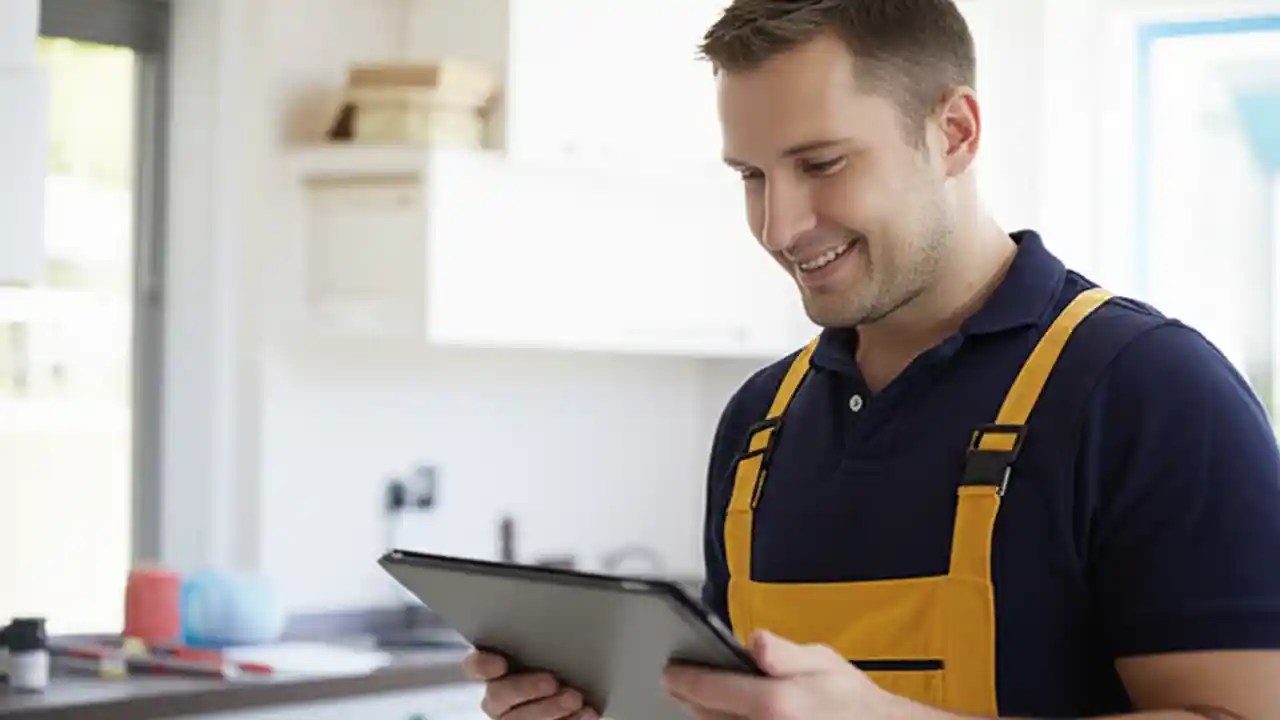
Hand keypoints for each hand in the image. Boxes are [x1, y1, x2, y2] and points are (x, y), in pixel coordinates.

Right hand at [462, 649, 599, 719]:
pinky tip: (586, 713)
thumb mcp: (545, 648)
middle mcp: (498, 699)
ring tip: (574, 699)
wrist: (573, 695)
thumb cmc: (556, 663)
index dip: (483, 665)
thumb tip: (558, 620)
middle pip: (498, 696)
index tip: (500, 663)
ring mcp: (512, 718)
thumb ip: (538, 642)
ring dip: (549, 710)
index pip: (476, 666)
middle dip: (525, 689)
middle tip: (551, 682)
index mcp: (494, 672)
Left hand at [663, 630, 931, 718]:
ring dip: (705, 718)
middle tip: (678, 684)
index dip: (684, 678)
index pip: (711, 689)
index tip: (670, 671)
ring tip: (700, 703)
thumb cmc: (850, 701)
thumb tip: (756, 642)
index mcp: (775, 704)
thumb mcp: (823, 662)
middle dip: (690, 699)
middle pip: (706, 717)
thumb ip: (784, 653)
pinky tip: (723, 716)